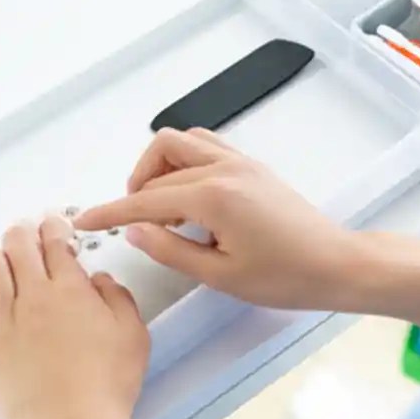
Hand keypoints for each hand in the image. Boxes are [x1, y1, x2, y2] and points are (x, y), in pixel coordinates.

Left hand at [0, 216, 147, 418]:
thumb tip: (100, 281)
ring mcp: (7, 322)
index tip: (56, 223)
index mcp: (72, 289)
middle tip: (28, 233)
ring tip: (5, 257)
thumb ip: (118, 299)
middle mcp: (35, 298)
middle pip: (18, 247)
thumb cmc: (109, 384)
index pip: (56, 243)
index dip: (55, 227)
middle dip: (22, 232)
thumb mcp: (134, 335)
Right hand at [77, 128, 359, 310]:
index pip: (146, 200)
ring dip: (160, 166)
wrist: (335, 264)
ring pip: (181, 141)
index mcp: (214, 196)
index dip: (111, 212)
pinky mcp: (251, 165)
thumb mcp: (220, 275)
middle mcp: (225, 168)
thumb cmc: (286, 276)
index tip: (84, 220)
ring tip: (161, 208)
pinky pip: (206, 145)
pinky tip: (188, 197)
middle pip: (160, 161)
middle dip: (137, 189)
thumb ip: (170, 250)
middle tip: (137, 223)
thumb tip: (135, 232)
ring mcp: (241, 161)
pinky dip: (185, 161)